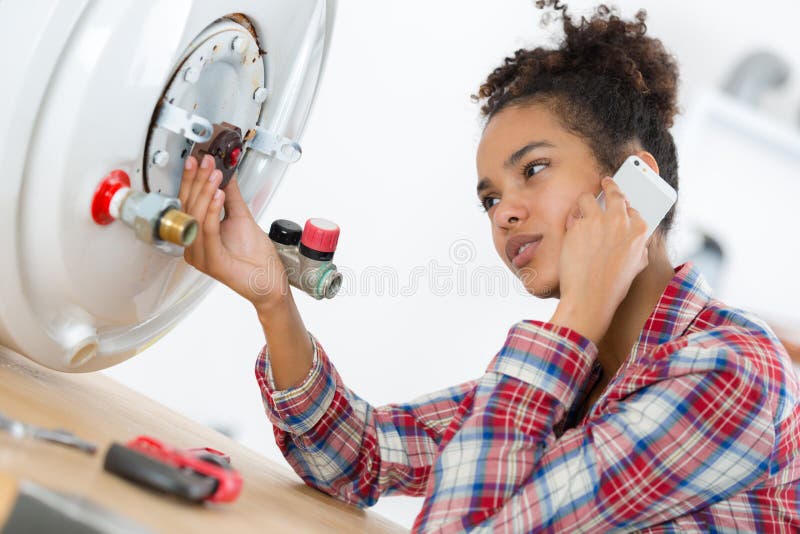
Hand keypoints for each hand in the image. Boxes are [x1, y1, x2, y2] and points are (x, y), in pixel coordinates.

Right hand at [179, 154, 289, 310]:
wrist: (269, 280)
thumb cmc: (256, 257)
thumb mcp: (241, 217)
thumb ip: (231, 196)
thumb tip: (226, 174)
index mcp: (196, 235)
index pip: (188, 202)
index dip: (191, 180)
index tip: (199, 160)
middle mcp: (193, 246)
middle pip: (189, 207)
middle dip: (198, 181)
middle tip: (206, 163)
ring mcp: (199, 255)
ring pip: (196, 217)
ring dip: (206, 192)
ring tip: (215, 175)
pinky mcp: (210, 262)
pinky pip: (208, 231)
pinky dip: (213, 211)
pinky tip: (219, 195)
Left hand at [550, 177, 649, 343]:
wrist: (590, 296)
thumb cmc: (612, 286)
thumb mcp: (636, 265)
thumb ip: (637, 246)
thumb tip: (635, 237)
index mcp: (639, 231)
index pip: (633, 209)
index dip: (625, 206)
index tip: (621, 203)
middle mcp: (621, 221)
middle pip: (616, 193)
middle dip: (611, 185)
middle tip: (606, 181)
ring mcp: (599, 221)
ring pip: (589, 198)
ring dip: (586, 201)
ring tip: (583, 204)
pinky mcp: (579, 224)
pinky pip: (574, 214)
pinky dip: (573, 219)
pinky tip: (572, 228)